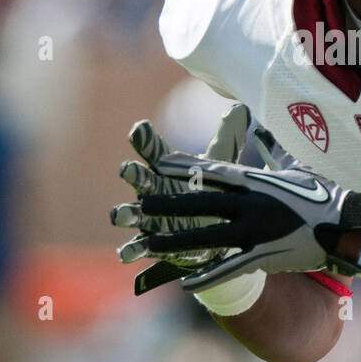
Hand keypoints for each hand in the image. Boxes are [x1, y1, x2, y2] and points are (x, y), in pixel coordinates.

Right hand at [110, 103, 249, 270]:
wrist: (212, 231)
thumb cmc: (211, 192)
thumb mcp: (220, 166)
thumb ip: (227, 138)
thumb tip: (240, 107)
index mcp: (168, 170)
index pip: (155, 150)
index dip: (146, 139)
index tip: (139, 128)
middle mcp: (155, 190)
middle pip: (141, 179)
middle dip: (134, 174)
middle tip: (127, 169)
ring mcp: (150, 216)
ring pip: (133, 212)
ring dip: (126, 212)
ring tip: (120, 214)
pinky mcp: (153, 241)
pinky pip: (138, 246)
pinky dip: (132, 249)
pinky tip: (125, 254)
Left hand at [137, 130, 360, 292]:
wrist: (348, 226)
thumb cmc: (325, 194)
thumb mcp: (296, 166)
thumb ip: (272, 149)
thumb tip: (259, 126)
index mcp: (257, 182)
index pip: (212, 171)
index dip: (184, 168)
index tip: (158, 165)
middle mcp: (251, 205)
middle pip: (201, 203)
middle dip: (168, 204)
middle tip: (140, 205)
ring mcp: (256, 232)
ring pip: (207, 237)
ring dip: (175, 242)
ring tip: (148, 244)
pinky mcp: (265, 257)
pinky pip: (229, 269)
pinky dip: (206, 277)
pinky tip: (184, 283)